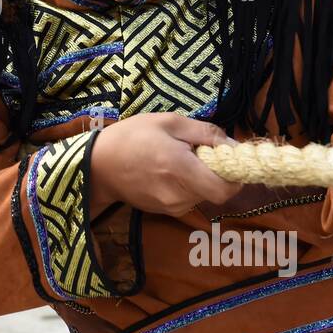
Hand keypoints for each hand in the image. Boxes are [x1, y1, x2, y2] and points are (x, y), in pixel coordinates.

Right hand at [89, 113, 240, 217]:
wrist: (96, 164)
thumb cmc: (131, 136)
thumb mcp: (168, 121)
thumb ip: (205, 132)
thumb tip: (234, 144)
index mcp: (181, 170)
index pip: (225, 189)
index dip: (236, 176)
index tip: (230, 158)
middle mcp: (179, 195)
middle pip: (215, 191)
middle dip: (215, 172)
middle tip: (197, 151)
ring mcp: (170, 207)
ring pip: (202, 195)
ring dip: (200, 178)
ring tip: (177, 158)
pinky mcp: (163, 211)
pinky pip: (187, 199)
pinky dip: (186, 185)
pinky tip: (167, 170)